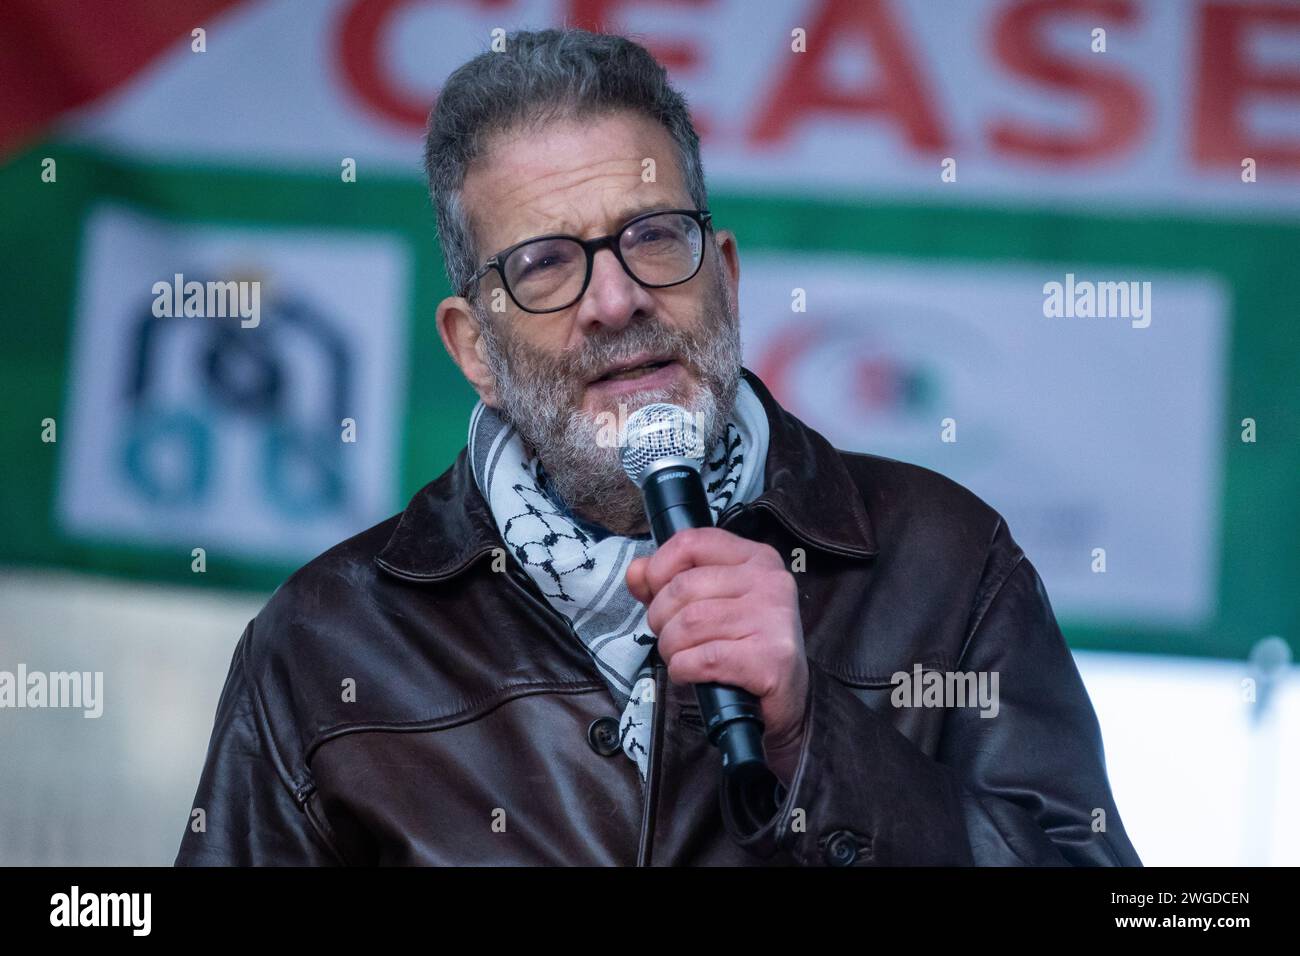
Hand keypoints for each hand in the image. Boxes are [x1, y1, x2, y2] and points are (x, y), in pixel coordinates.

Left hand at [625, 527, 808, 785]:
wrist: (787, 700)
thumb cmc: (744, 646)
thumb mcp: (710, 603)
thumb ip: (668, 583)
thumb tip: (636, 571)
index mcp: (756, 558)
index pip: (690, 542)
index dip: (658, 569)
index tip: (654, 594)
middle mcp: (769, 581)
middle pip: (682, 587)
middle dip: (661, 619)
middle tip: (671, 638)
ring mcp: (773, 618)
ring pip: (688, 624)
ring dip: (671, 649)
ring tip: (682, 658)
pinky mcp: (770, 657)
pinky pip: (701, 658)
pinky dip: (683, 670)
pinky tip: (692, 674)